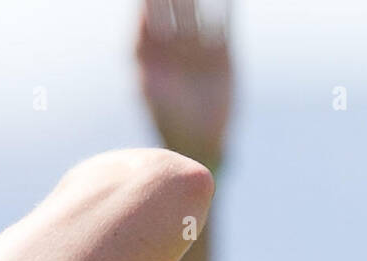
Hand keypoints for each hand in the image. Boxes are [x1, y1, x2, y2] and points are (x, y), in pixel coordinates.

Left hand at [136, 0, 231, 168]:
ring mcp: (196, 45)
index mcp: (149, 53)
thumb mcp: (156, 97)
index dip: (148, 0)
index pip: (147, 15)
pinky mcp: (221, 50)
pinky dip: (227, 3)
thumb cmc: (170, 123)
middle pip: (172, 5)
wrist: (200, 141)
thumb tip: (140, 57)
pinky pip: (224, 19)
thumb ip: (150, 71)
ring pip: (198, 7)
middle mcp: (171, 45)